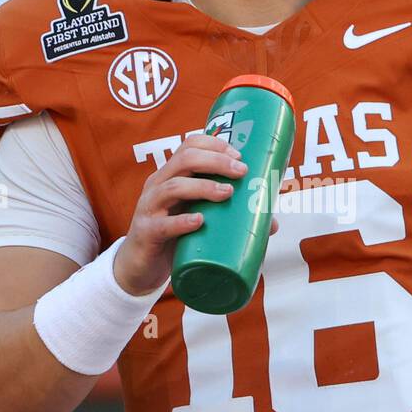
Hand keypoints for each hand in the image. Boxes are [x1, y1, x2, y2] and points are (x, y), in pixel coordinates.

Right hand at [113, 133, 277, 296]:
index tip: (240, 156)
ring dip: (203, 186)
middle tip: (241, 171)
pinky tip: (200, 222)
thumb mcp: (199, 218)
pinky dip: (182, 222)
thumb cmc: (173, 236)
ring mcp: (149, 208)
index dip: (215, 145)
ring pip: (173, 187)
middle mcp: (158, 185)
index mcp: (171, 175)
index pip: (189, 146)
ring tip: (227, 193)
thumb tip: (271, 223)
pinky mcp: (147, 233)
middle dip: (216, 161)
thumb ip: (229, 216)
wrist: (141, 267)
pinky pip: (163, 224)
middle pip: (184, 159)